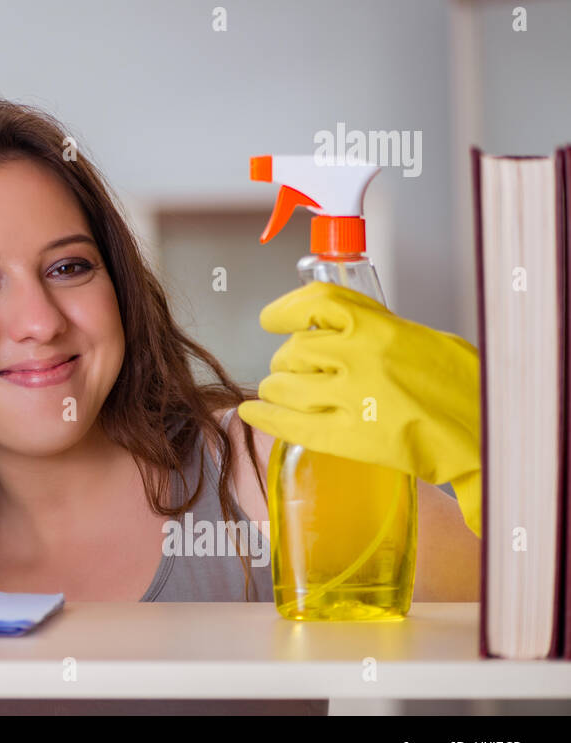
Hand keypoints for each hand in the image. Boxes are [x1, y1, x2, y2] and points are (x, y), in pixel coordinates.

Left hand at [236, 280, 481, 536]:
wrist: (487, 434)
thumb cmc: (465, 388)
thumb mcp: (421, 338)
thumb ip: (374, 329)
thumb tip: (335, 328)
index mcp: (380, 328)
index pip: (314, 304)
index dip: (284, 309)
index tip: (272, 318)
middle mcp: (360, 359)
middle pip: (294, 350)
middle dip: (286, 359)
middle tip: (290, 367)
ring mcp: (351, 400)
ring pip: (284, 386)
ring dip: (275, 387)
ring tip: (279, 390)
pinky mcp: (349, 438)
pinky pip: (291, 424)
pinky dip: (267, 418)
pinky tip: (255, 413)